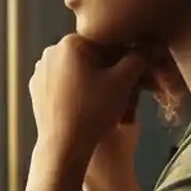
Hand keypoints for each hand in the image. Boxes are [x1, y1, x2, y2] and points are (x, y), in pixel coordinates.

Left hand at [29, 34, 149, 168]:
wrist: (63, 148)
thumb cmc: (94, 112)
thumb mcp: (123, 82)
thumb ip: (140, 57)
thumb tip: (155, 42)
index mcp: (70, 42)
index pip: (108, 43)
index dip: (128, 59)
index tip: (138, 76)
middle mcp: (51, 51)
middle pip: (92, 57)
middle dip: (111, 73)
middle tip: (127, 93)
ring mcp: (40, 70)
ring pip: (78, 71)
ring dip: (96, 82)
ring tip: (110, 104)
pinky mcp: (36, 88)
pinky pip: (64, 83)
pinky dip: (78, 91)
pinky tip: (89, 108)